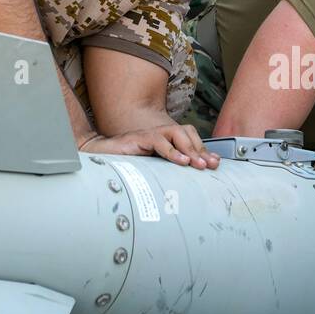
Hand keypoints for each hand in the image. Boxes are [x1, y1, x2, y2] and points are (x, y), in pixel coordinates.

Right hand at [80, 123, 218, 168]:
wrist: (99, 153)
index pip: (190, 138)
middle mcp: (160, 134)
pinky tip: (180, 161)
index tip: (215, 163)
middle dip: (200, 150)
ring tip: (198, 165)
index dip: (203, 149)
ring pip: (176, 134)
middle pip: (187, 133)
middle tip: (209, 166)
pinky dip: (171, 151)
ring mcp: (150, 134)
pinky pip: (158, 141)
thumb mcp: (151, 166)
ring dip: (190, 150)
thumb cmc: (126, 161)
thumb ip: (168, 168)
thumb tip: (188, 180)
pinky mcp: (138, 138)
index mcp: (165, 139)